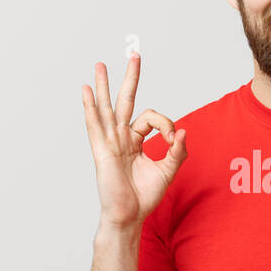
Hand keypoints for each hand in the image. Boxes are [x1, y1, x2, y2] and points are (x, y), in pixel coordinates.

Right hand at [81, 53, 186, 228]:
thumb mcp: (167, 171)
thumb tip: (184, 131)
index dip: (166, 125)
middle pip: (125, 101)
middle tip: (134, 55)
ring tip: (100, 64)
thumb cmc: (144, 197)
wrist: (129, 216)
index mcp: (135, 141)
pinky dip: (90, 107)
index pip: (151, 119)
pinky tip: (86, 90)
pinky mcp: (102, 151)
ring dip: (104, 85)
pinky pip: (95, 124)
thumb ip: (176, 151)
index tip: (173, 139)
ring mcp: (110, 142)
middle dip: (130, 78)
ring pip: (107, 107)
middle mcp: (121, 138)